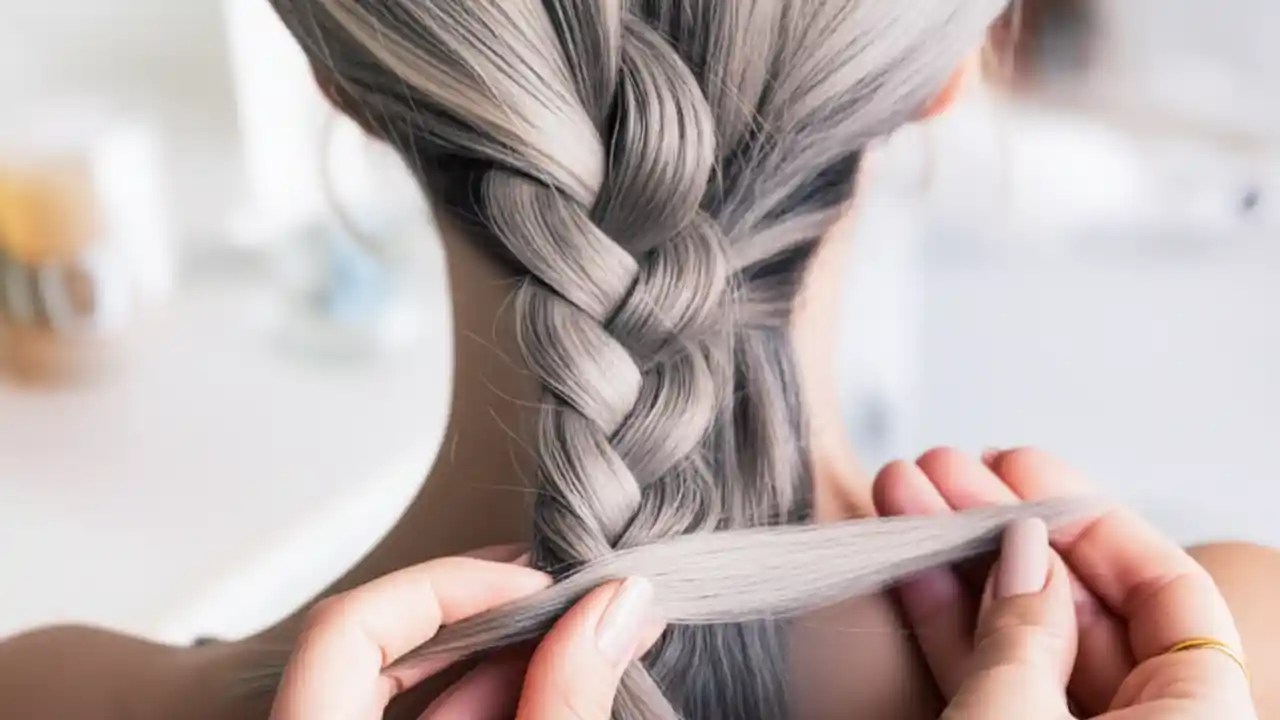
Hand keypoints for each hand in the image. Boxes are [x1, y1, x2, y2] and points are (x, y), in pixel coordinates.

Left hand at [270, 549, 660, 719]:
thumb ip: (566, 703)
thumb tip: (619, 605)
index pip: (346, 630)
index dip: (443, 588)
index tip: (530, 586)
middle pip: (374, 649)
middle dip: (484, 616)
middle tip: (564, 596)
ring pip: (401, 695)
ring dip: (500, 662)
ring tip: (587, 639)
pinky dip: (489, 704)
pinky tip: (555, 687)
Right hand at [875, 448, 1256, 718]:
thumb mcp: (1017, 719)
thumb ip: (1024, 629)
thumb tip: (1023, 550)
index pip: (1170, 593)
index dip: (1093, 521)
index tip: (1022, 470)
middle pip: (1084, 605)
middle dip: (1004, 529)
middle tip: (946, 472)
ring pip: (1023, 640)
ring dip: (958, 564)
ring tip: (904, 496)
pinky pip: (990, 683)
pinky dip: (948, 628)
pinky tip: (910, 566)